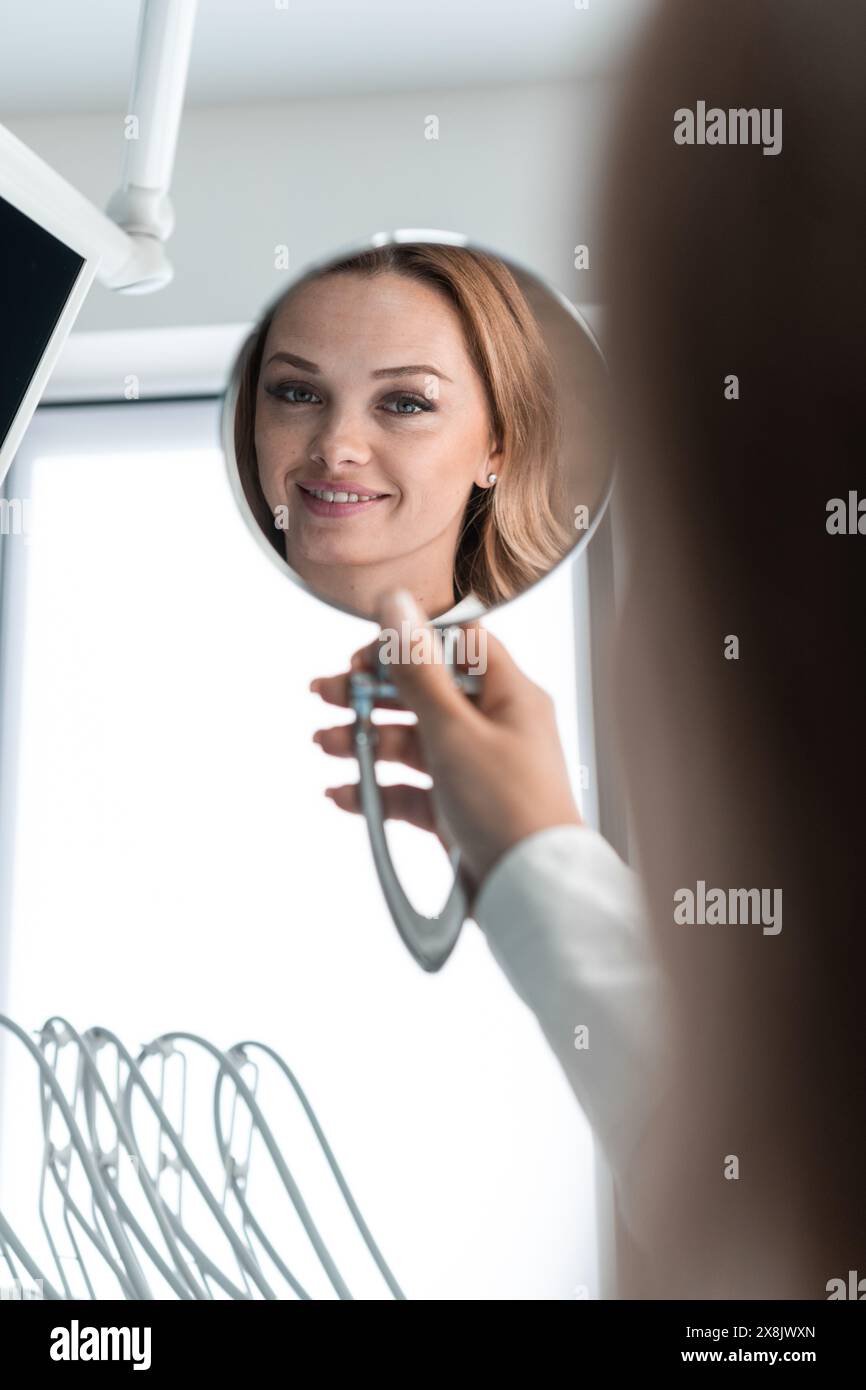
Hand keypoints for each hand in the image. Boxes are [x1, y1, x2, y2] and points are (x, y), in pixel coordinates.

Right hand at [310, 590, 581, 896]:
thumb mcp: (453, 729)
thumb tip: (396, 603)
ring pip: (412, 743)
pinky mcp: (459, 813)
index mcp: (508, 696)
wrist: (531, 894)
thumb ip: (417, 669)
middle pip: (424, 694)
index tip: (362, 655)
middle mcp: (495, 728)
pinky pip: (411, 791)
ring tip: (325, 745)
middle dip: (372, 694)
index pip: (455, 647)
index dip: (406, 644)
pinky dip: (377, 789)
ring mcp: (476, 772)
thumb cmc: (507, 806)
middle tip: (324, 694)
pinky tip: (342, 792)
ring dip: (366, 741)